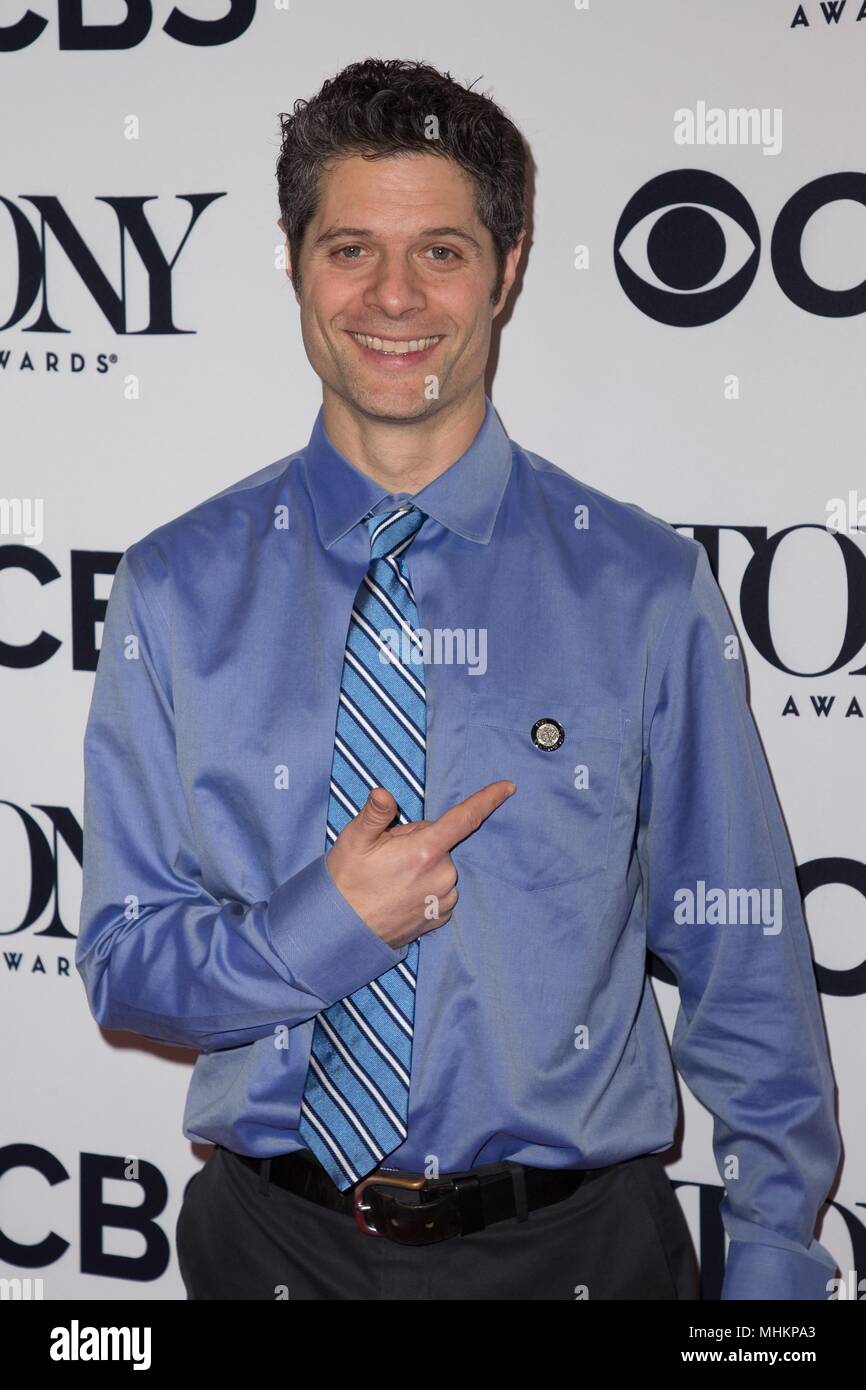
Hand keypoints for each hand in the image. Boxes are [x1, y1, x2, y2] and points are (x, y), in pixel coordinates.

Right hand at [325, 781, 516, 947]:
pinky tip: (400, 893)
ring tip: (391, 877)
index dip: (488, 799)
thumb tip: (385, 794)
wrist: (341, 931)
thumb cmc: (347, 881)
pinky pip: (440, 888)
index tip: (508, 787)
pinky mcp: (441, 917)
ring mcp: (444, 899)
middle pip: (441, 842)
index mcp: (425, 852)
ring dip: (423, 865)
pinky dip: (426, 885)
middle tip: (388, 855)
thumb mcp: (354, 841)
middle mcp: (443, 876)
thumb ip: (375, 814)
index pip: (464, 818)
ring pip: (441, 866)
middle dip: (419, 841)